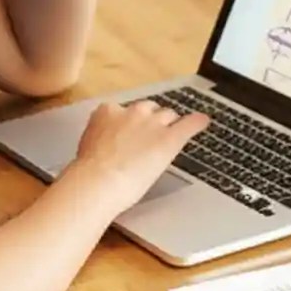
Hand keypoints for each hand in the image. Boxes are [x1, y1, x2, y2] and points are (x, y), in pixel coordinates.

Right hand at [67, 101, 209, 212]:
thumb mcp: (88, 147)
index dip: (129, 122)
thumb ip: (101, 139)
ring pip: (168, 115)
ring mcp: (152, 123)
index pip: (123, 110)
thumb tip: (106, 148)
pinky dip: (197, 123)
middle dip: (151, 121)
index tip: (130, 130)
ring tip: (170, 134)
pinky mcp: (169, 138)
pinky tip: (203, 122)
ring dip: (169, 125)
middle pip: (148, 109)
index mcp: (107, 112)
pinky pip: (189, 124)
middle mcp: (131, 112)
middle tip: (149, 136)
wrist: (98, 181)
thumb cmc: (88, 173)